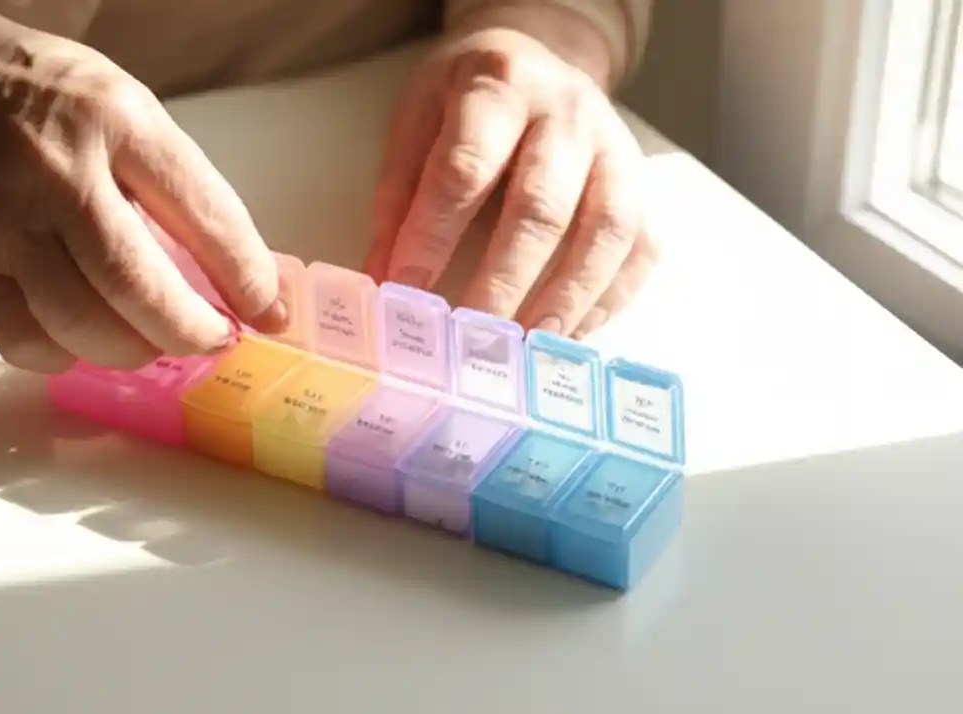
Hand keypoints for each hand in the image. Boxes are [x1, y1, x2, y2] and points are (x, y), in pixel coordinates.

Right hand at [0, 1, 285, 373]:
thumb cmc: (62, 107)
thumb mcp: (136, 117)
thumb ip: (184, 192)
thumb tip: (247, 285)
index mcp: (119, 120)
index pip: (200, 210)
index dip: (245, 275)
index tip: (268, 313)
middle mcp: (57, 168)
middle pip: (132, 280)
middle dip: (187, 330)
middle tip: (214, 340)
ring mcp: (5, 217)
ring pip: (77, 321)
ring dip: (133, 350)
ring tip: (153, 341)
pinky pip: (21, 338)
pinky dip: (65, 357)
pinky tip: (86, 339)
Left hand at [365, 4, 655, 338]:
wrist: (540, 56)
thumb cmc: (467, 99)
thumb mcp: (417, 120)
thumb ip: (399, 196)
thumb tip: (382, 278)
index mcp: (498, 86)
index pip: (464, 169)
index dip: (433, 236)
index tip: (406, 290)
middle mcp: (567, 112)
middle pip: (541, 206)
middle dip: (504, 281)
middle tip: (473, 337)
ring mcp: (614, 146)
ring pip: (606, 230)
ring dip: (565, 298)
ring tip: (528, 346)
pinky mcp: (641, 181)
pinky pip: (640, 247)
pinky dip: (608, 298)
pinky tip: (569, 333)